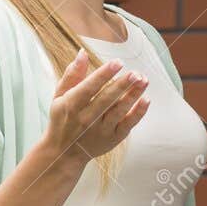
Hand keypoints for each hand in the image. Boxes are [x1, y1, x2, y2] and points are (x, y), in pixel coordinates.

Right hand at [40, 49, 148, 167]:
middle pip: (106, 100)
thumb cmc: (63, 118)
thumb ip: (72, 75)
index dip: (103, 75)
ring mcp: (100, 130)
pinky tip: (146, 99)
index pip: (89, 88)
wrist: (63, 153)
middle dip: (122, 85)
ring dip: (133, 96)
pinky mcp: (113, 138)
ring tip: (144, 81)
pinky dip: (138, 113)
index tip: (118, 62)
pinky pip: (128, 124)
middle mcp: (86, 119)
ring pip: (119, 111)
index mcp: (71, 105)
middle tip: (135, 73)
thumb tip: (82, 52)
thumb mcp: (60, 96)